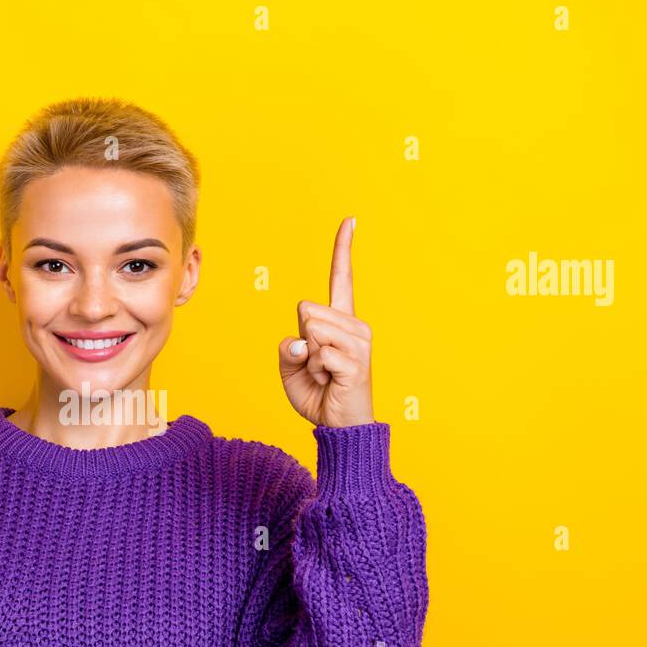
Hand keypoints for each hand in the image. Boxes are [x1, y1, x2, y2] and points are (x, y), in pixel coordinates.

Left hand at [278, 216, 373, 427]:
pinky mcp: (356, 361)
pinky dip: (314, 371)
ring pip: (311, 329)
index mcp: (340, 321)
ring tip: (324, 375)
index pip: (341, 279)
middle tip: (317, 366)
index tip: (350, 220)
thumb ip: (288, 348)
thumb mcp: (290, 368)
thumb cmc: (318, 394)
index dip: (343, 249)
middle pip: (306, 310)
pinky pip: (317, 353)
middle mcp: (354, 325)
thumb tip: (300, 339)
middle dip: (300, 341)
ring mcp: (359, 342)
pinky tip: (330, 382)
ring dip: (307, 359)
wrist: (339, 427)